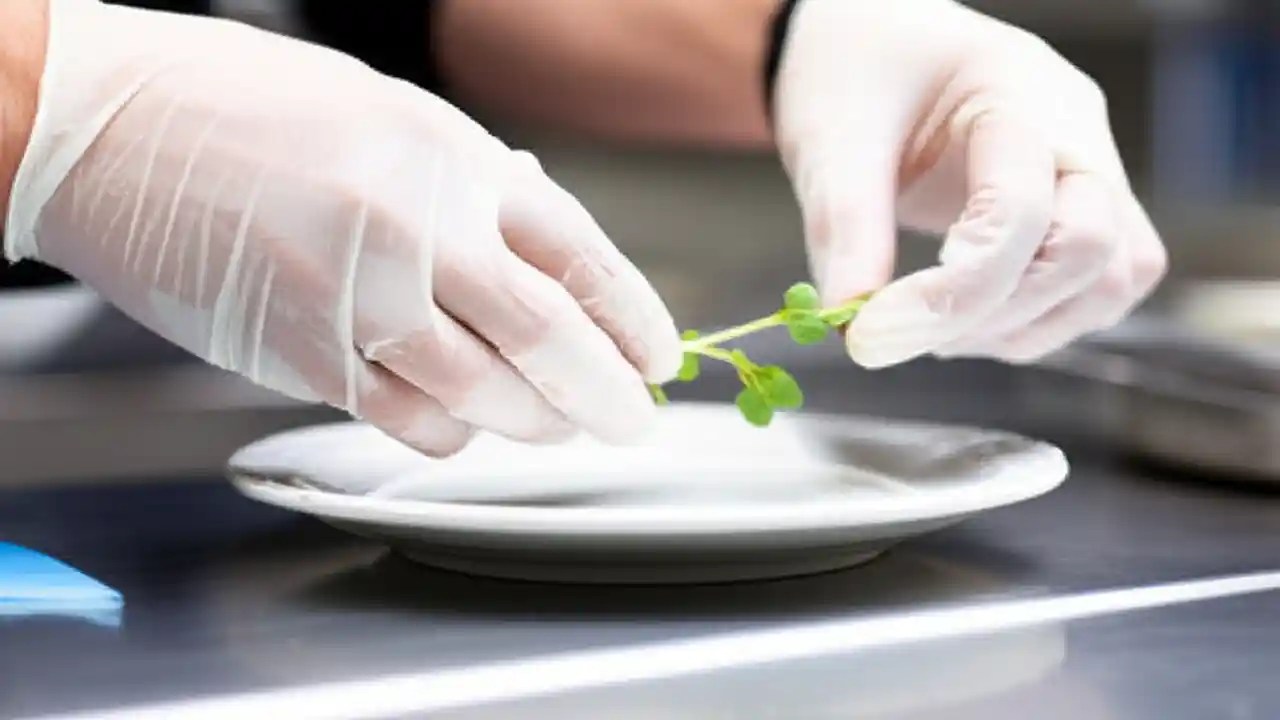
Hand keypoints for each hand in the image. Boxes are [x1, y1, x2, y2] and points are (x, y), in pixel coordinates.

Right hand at [6, 0, 680, 452]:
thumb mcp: (391, 120)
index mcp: (454, 161)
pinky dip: (448, 434)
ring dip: (532, 422)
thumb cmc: (251, 110)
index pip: (579, 255)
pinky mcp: (305, 355)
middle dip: (605, 395)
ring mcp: (361, 298)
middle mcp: (419, 230)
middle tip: (629, 422)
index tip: (659, 359)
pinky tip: (459, 426)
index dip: (632, 317)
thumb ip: (471, 191)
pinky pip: (404, 418)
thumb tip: (545, 261)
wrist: (113, 127)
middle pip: (549, 338)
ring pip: (483, 394)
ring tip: (553, 426)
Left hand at [774, 0, 1166, 366]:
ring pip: (1108, 283)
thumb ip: (844, 227)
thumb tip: (849, 319)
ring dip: (1016, 329)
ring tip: (924, 328)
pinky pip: (1093, 291)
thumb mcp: (830, 136)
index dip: (955, 290)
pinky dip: (1029, 325)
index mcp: (1018, 92)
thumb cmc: (854, 68)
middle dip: (992, 311)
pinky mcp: (1075, 216)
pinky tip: (958, 321)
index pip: (1021, 209)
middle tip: (896, 332)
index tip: (870, 334)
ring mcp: (1086, 175)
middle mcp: (1075, 134)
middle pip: (1093, 252)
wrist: (868, 45)